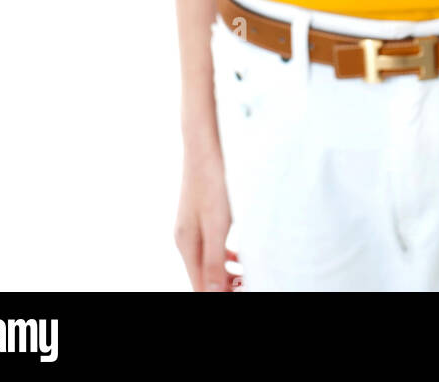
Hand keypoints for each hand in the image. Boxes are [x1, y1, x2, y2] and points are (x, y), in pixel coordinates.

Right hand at [174, 144, 241, 290]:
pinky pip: (213, 248)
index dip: (220, 295)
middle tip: (251, 284)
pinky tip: (243, 256)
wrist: (205, 144)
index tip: (244, 290)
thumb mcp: (217, 223)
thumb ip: (214, 260)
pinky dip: (227, 258)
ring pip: (209, 264)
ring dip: (228, 275)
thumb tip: (212, 294)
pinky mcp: (203, 217)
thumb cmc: (213, 181)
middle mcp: (186, 240)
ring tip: (250, 275)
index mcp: (187, 245)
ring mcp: (194, 228)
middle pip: (204, 278)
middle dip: (226, 287)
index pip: (200, 287)